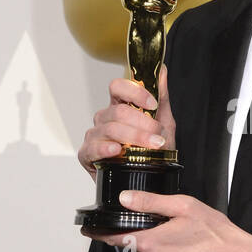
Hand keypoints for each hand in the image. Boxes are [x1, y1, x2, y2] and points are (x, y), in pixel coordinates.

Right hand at [78, 67, 175, 245]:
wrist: (150, 181)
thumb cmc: (153, 152)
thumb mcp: (165, 124)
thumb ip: (162, 98)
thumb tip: (162, 71)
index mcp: (120, 107)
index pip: (118, 87)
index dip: (134, 92)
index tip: (152, 104)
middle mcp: (105, 119)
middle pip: (117, 112)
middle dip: (141, 124)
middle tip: (157, 136)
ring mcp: (95, 136)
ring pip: (109, 129)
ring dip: (133, 137)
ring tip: (149, 146)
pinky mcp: (87, 155)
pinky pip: (92, 148)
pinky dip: (105, 148)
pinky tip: (117, 151)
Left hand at [113, 191, 251, 251]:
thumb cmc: (216, 234)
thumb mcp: (184, 207)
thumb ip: (151, 202)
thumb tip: (125, 198)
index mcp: (149, 243)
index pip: (114, 238)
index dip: (101, 232)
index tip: (89, 230)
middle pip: (135, 248)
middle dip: (147, 238)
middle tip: (170, 231)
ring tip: (182, 245)